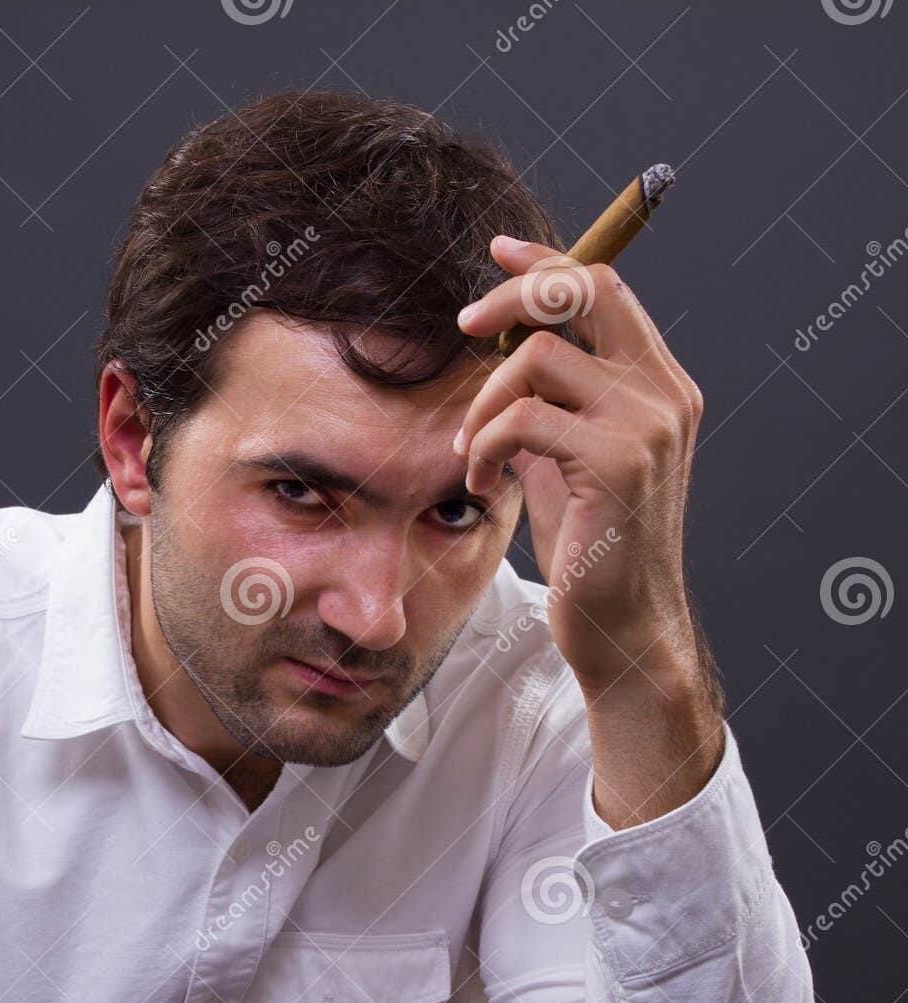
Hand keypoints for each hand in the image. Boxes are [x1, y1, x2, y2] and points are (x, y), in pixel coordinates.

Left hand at [454, 234, 705, 692]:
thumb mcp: (569, 458)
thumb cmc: (591, 545)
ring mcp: (647, 426)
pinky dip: (484, 445)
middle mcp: (665, 394)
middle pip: (583, 292)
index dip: (546, 261)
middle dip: (512, 298)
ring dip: (484, 401)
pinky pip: (523, 420)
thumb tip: (505, 352)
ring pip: (539, 358)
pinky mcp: (617, 464)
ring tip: (473, 449)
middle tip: (465, 329)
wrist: (624, 625)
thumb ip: (553, 404)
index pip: (604, 289)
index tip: (497, 251)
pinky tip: (480, 480)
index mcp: (660, 384)